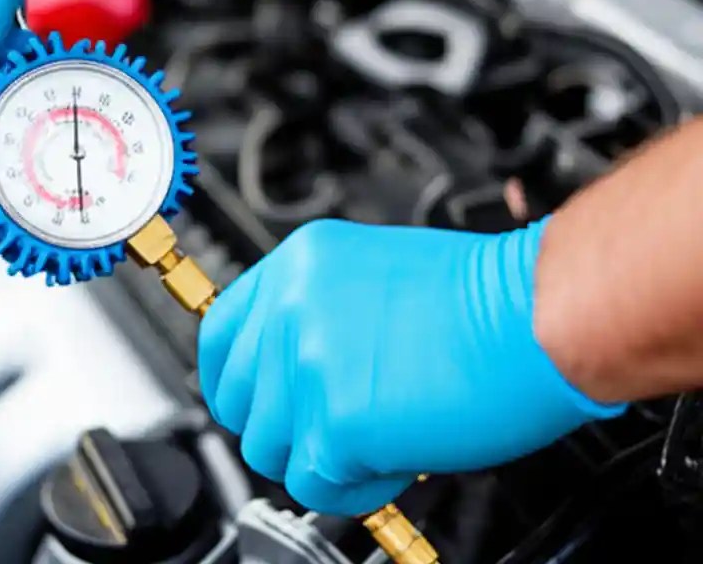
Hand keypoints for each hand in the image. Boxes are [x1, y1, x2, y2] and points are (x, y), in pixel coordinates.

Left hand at [198, 219, 623, 515]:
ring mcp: (305, 365)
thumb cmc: (485, 298)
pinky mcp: (333, 421)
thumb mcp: (375, 275)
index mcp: (297, 267)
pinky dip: (356, 489)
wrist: (537, 316)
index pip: (219, 336)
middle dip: (287, 428)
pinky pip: (315, 485)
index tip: (253, 404)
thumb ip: (319, 313)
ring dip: (324, 461)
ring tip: (382, 443)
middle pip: (240, 403)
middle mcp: (289, 310)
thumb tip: (291, 365)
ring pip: (270, 451)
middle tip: (339, 431)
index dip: (235, 383)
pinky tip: (397, 463)